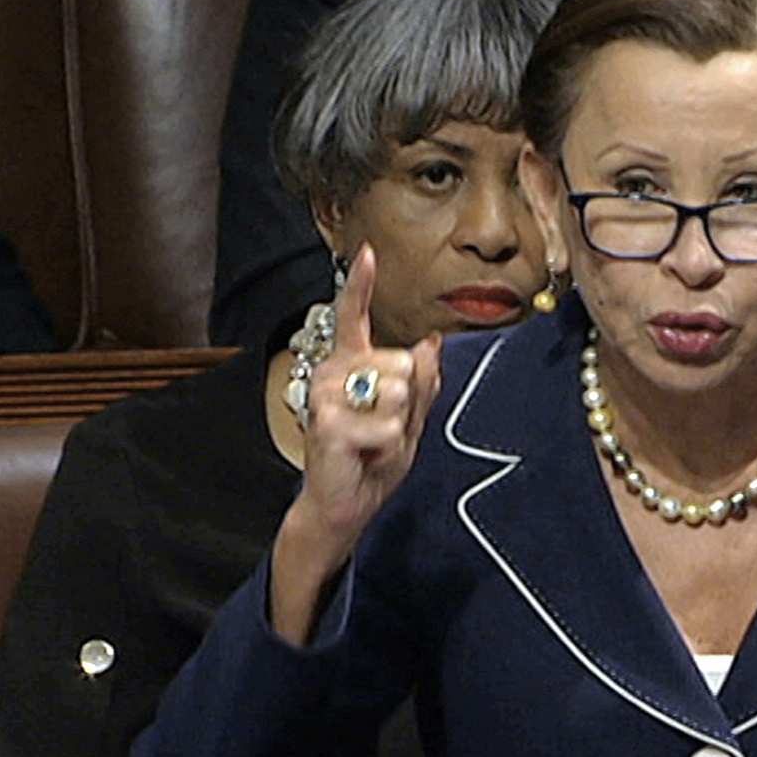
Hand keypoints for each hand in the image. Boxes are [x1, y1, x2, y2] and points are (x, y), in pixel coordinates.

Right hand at [267, 244, 441, 642]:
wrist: (347, 504)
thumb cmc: (372, 460)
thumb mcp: (410, 419)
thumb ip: (422, 381)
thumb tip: (430, 342)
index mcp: (352, 365)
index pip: (354, 316)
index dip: (361, 285)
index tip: (368, 253)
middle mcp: (333, 373)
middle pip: (401, 363)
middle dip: (408, 401)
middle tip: (386, 428)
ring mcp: (327, 397)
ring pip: (396, 391)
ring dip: (399, 426)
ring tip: (375, 442)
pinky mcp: (329, 425)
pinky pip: (387, 426)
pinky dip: (389, 446)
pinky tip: (366, 455)